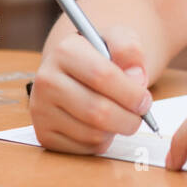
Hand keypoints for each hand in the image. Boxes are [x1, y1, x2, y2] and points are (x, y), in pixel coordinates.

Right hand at [30, 25, 153, 154]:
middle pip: (97, 111)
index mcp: (65, 51)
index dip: (131, 93)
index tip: (145, 100)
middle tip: (139, 115)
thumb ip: (130, 50)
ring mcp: (41, 109)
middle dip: (128, 118)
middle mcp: (46, 80)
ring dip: (116, 130)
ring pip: (93, 134)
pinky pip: (84, 148)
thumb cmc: (100, 55)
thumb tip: (136, 78)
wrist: (73, 70)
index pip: (102, 76)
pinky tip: (101, 126)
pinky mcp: (43, 134)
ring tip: (118, 115)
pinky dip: (102, 141)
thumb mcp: (118, 39)